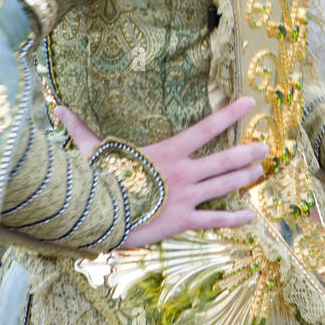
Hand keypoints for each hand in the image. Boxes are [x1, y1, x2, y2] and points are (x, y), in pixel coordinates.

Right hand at [54, 95, 263, 246]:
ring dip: (245, 178)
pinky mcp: (182, 221)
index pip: (206, 128)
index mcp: (168, 151)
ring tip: (261, 171)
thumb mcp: (92, 149)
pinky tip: (250, 218)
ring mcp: (186, 198)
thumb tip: (59, 109)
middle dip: (247, 152)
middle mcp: (184, 173)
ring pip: (224, 186)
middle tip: (265, 147)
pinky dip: (233, 220)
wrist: (98, 214)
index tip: (250, 103)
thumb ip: (81, 129)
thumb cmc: (97, 179)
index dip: (230, 114)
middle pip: (224, 160)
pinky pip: (213, 220)